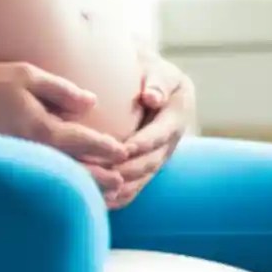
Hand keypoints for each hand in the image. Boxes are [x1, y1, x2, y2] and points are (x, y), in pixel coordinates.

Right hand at [0, 62, 128, 190]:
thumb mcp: (24, 75)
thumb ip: (60, 89)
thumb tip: (90, 102)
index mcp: (43, 129)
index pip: (84, 141)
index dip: (106, 147)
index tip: (123, 152)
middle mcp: (34, 153)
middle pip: (77, 170)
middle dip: (102, 178)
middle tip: (123, 185)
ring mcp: (19, 166)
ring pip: (59, 183)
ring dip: (83, 190)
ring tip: (101, 198)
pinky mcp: (4, 172)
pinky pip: (38, 185)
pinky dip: (57, 192)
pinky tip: (63, 195)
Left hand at [106, 52, 195, 208]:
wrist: (148, 82)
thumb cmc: (147, 69)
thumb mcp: (157, 69)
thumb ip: (157, 81)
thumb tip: (152, 97)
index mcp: (176, 116)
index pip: (160, 134)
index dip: (143, 143)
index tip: (123, 149)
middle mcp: (169, 142)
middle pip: (150, 162)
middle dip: (126, 170)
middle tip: (101, 173)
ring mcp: (158, 157)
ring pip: (142, 179)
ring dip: (120, 187)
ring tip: (96, 191)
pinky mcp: (145, 168)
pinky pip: (134, 188)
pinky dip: (118, 197)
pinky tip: (98, 202)